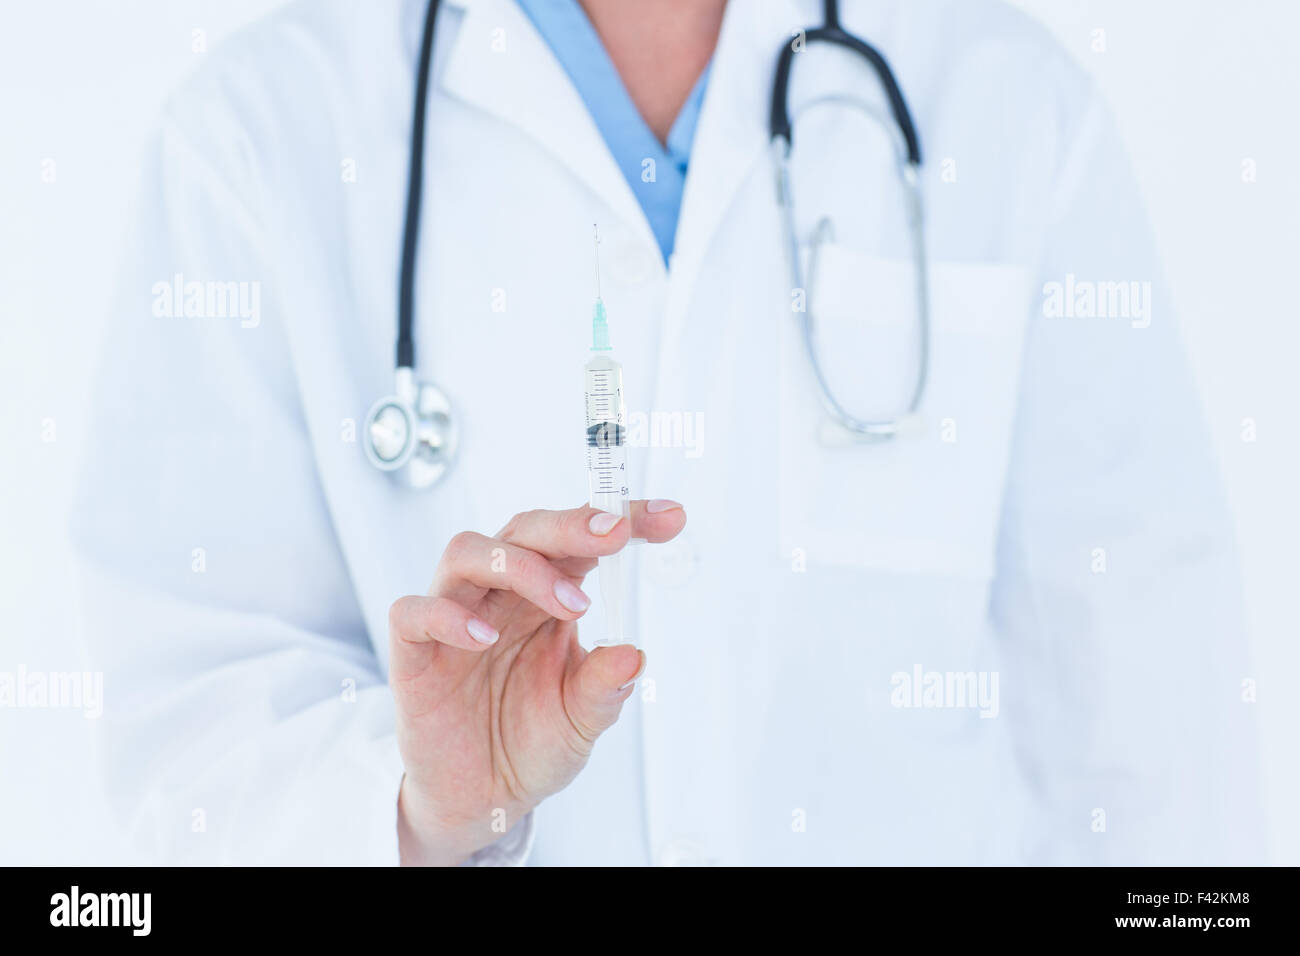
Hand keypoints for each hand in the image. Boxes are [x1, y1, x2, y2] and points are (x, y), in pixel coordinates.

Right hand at [389, 499, 686, 864]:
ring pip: (469, 552)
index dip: (621, 519)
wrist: (481, 799)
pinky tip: (484, 638)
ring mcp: (454, 615)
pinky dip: (447, 616)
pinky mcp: (414, 651)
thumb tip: (634, 654)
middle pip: (524, 530)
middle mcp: (500, 593)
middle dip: (573, 525)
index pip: (580, 540)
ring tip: (569, 605)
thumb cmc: (531, 742)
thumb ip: (604, 686)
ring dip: (523, 567)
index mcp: (548, 594)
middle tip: (617, 535)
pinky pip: (414, 612)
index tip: (670, 517)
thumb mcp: (582, 720)